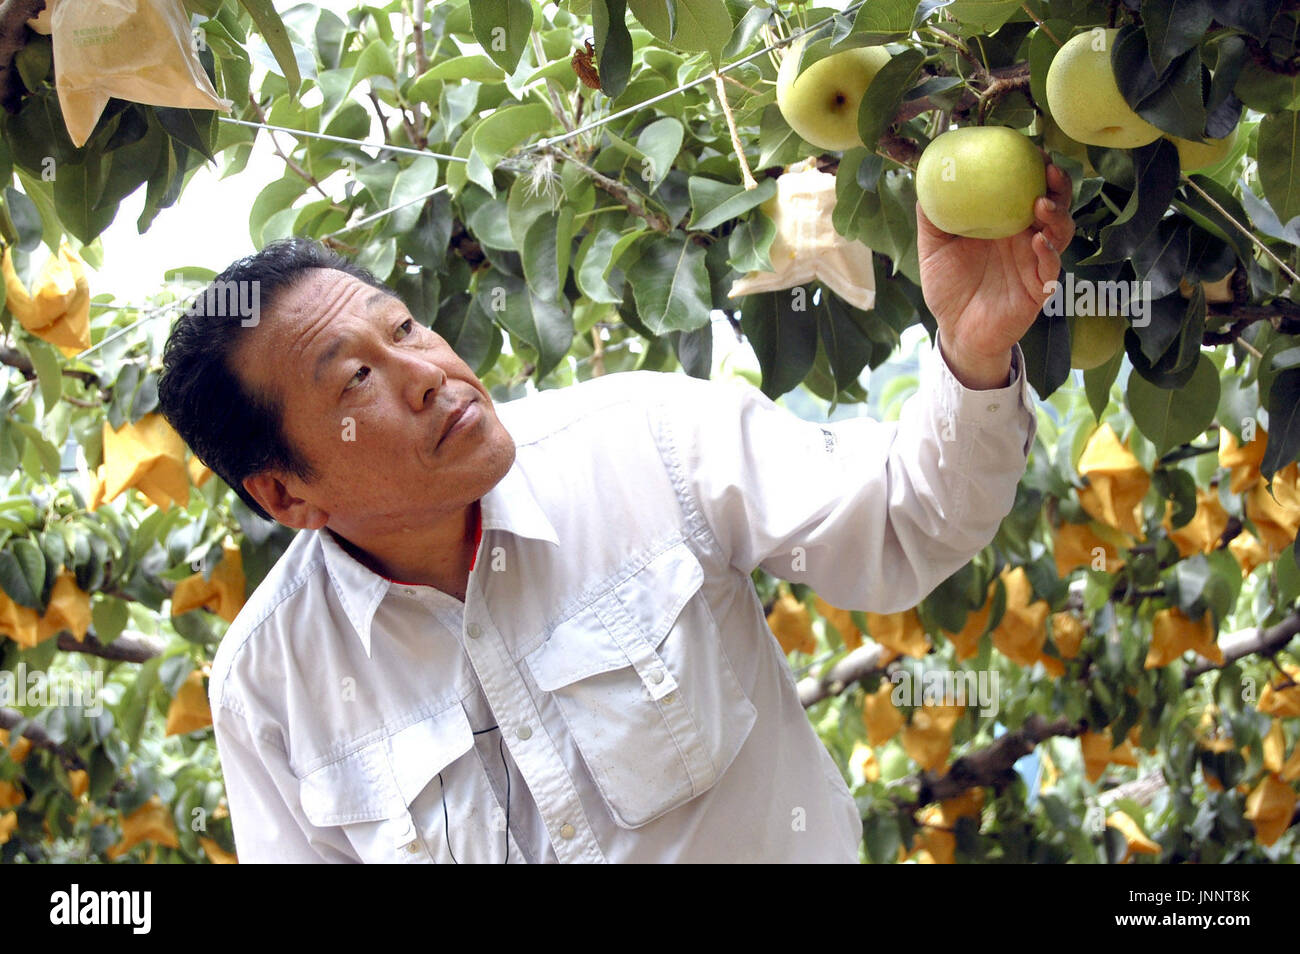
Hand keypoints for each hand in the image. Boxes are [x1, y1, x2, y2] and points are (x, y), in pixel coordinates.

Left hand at [916, 161, 1075, 388]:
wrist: (956, 330)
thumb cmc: (949, 286)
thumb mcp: (934, 247)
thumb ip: (932, 216)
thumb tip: (925, 178)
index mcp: (1005, 223)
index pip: (1027, 188)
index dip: (1034, 168)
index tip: (1030, 148)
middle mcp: (1026, 238)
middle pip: (1054, 203)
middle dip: (1057, 184)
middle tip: (1047, 168)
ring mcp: (1035, 262)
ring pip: (1060, 232)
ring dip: (1056, 215)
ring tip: (1041, 204)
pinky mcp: (1038, 289)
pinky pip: (1050, 268)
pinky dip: (1047, 253)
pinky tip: (1037, 242)